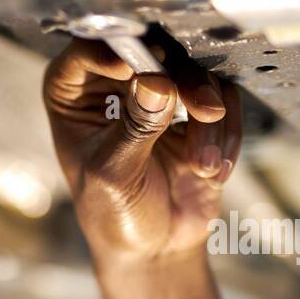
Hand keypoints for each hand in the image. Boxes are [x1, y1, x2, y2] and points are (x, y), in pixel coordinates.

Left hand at [43, 38, 241, 266]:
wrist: (154, 248)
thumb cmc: (113, 214)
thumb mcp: (113, 174)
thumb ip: (134, 127)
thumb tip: (156, 82)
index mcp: (74, 96)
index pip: (87, 50)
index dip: (112, 51)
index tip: (137, 71)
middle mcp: (116, 85)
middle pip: (152, 50)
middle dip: (182, 82)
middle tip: (201, 108)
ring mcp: (160, 94)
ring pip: (195, 71)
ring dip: (207, 119)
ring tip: (201, 164)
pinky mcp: (198, 110)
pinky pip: (225, 100)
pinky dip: (225, 134)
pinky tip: (211, 171)